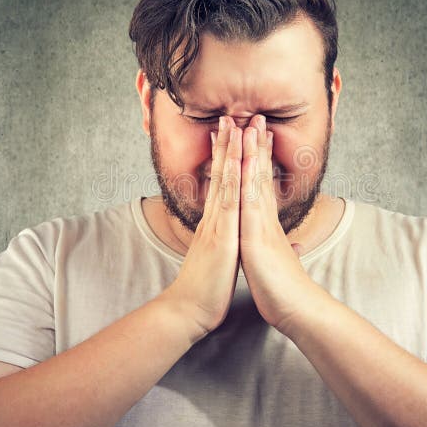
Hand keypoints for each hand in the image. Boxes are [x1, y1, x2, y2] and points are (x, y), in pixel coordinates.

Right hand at [159, 116, 242, 337]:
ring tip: (233, 125)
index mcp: (216, 223)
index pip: (223, 183)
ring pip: (224, 181)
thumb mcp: (220, 261)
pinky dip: (235, 179)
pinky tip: (239, 161)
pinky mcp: (221, 236)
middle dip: (227, 144)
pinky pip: (229, 203)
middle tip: (230, 115)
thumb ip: (225, 245)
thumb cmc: (205, 290)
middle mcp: (214, 218)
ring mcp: (216, 225)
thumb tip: (232, 238)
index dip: (228, 158)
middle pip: (221, 173)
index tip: (232, 135)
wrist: (188, 311)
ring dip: (230, 152)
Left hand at [239, 114, 323, 332]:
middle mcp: (265, 219)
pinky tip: (244, 161)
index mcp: (265, 225)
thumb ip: (282, 249)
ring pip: (257, 181)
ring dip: (253, 152)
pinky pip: (252, 202)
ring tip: (250, 125)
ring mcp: (263, 225)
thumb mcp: (278, 264)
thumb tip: (289, 245)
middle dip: (256, 145)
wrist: (297, 309)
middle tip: (255, 116)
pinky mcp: (258, 236)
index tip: (255, 138)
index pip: (261, 185)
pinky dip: (248, 180)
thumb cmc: (285, 290)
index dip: (257, 160)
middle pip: (260, 174)